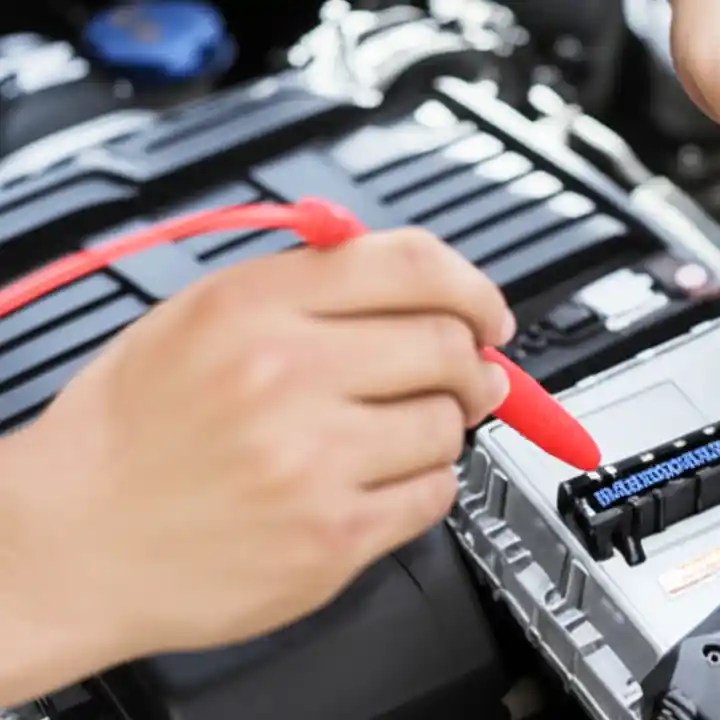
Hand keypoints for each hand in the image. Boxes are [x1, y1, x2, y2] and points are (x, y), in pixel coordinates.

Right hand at [0, 229, 512, 701]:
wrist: (71, 543)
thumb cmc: (129, 433)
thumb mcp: (196, 319)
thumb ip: (307, 290)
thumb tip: (424, 291)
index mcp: (252, 307)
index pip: (411, 265)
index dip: (473, 287)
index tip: (490, 313)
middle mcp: (285, 376)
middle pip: (447, 346)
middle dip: (472, 363)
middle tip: (466, 377)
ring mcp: (312, 462)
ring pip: (447, 425)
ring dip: (440, 429)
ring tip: (389, 438)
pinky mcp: (332, 539)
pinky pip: (434, 495)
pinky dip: (424, 486)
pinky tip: (376, 483)